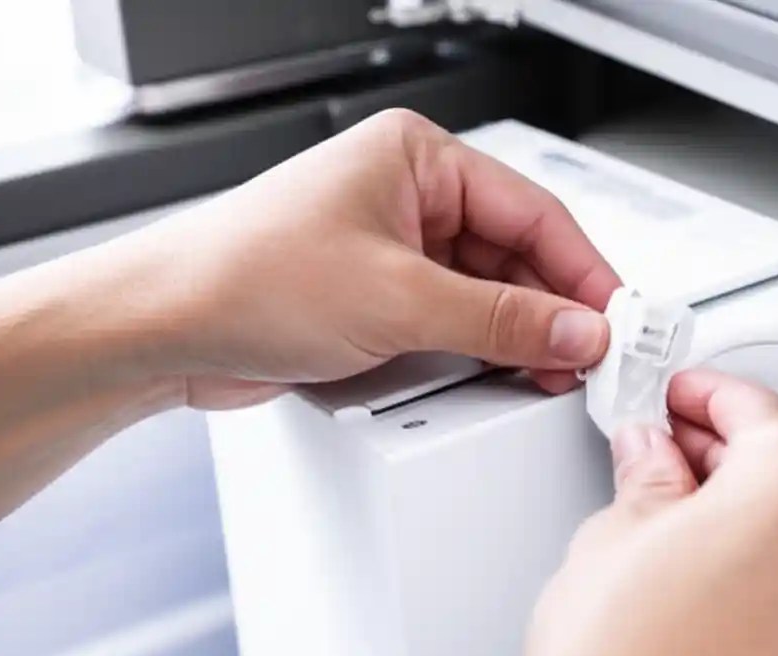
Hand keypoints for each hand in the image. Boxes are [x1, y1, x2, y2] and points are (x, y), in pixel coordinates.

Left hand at [114, 109, 619, 406]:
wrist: (162, 329)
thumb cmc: (248, 277)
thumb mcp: (401, 300)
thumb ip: (503, 320)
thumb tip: (576, 330)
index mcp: (418, 158)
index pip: (534, 212)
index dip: (584, 271)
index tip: (615, 320)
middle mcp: (409, 196)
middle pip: (515, 254)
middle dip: (552, 310)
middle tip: (592, 358)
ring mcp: (393, 248)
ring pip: (486, 292)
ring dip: (517, 336)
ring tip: (551, 374)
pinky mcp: (377, 296)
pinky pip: (451, 320)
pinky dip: (479, 351)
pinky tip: (502, 375)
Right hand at [526, 370, 777, 655]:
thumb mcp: (610, 543)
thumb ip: (647, 478)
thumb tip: (653, 457)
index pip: (758, 410)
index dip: (708, 395)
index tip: (685, 399)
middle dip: (734, 464)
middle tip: (675, 462)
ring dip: (766, 532)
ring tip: (691, 547)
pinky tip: (727, 608)